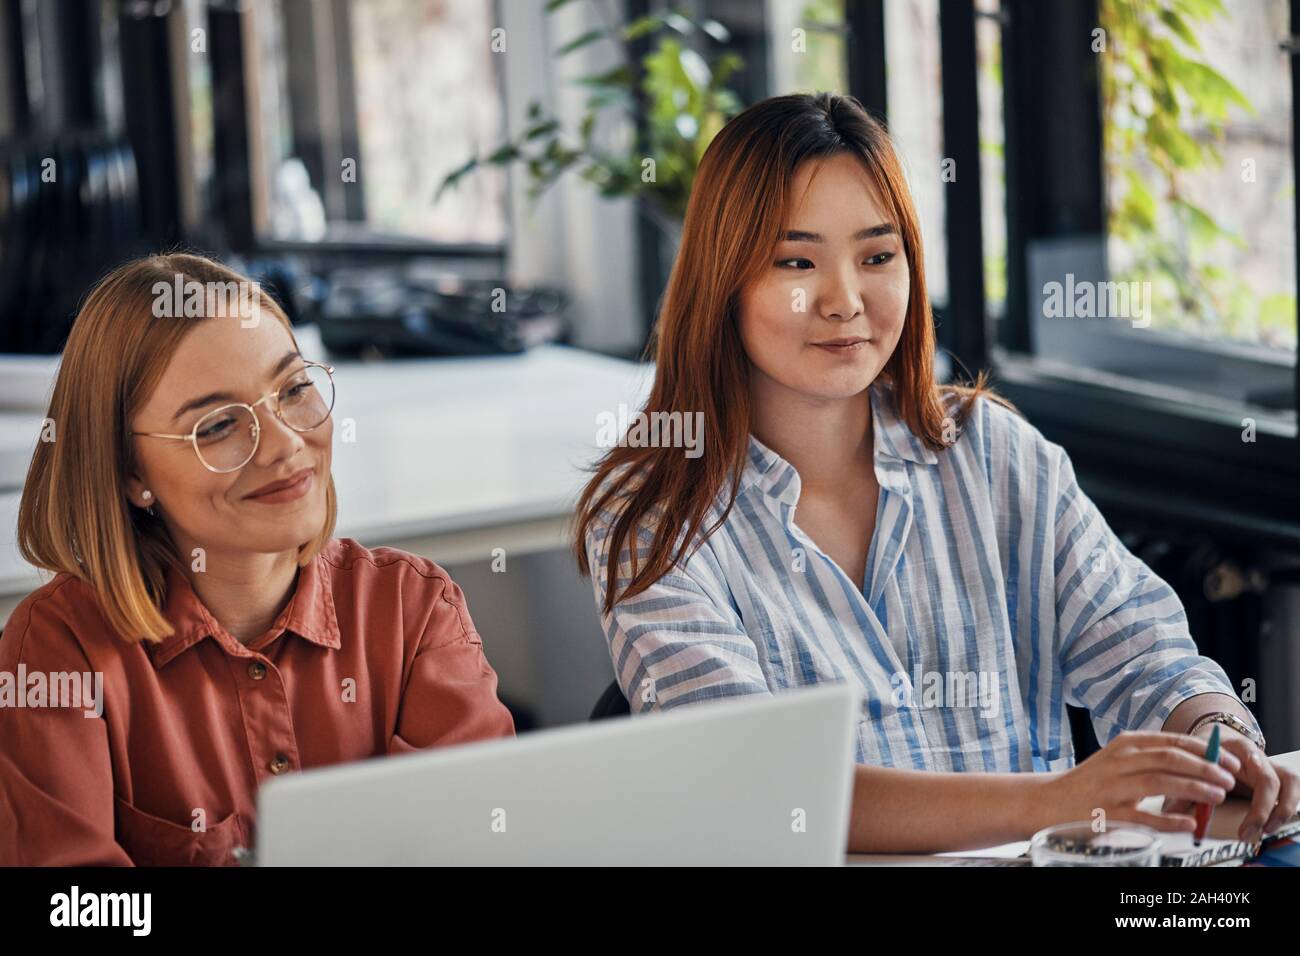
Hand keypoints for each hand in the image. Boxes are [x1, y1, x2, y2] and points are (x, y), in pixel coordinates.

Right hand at [1042, 731, 1239, 833]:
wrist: (1051, 800)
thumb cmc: (1092, 781)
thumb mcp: (1120, 759)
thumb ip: (1153, 758)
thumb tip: (1201, 764)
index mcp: (1126, 744)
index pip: (1173, 741)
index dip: (1205, 750)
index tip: (1228, 760)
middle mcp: (1120, 761)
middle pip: (1170, 759)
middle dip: (1206, 768)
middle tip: (1229, 779)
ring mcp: (1113, 786)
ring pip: (1160, 782)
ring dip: (1194, 789)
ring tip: (1217, 796)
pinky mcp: (1109, 812)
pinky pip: (1145, 816)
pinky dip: (1170, 820)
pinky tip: (1189, 824)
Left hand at [1161, 723, 1299, 840]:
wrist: (1216, 743)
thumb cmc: (1203, 756)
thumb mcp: (1190, 764)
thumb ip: (1183, 784)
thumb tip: (1171, 810)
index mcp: (1232, 746)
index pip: (1245, 753)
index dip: (1248, 764)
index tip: (1243, 785)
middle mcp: (1256, 754)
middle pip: (1268, 778)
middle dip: (1261, 808)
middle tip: (1247, 830)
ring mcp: (1270, 765)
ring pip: (1290, 781)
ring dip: (1282, 808)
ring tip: (1267, 829)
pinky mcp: (1277, 777)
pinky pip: (1293, 788)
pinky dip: (1288, 806)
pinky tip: (1274, 823)